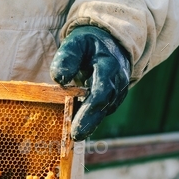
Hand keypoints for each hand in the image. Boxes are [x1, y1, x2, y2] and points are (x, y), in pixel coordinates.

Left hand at [50, 26, 130, 140]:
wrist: (110, 42)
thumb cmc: (88, 44)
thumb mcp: (75, 43)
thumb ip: (67, 58)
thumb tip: (60, 78)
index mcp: (109, 65)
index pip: (100, 92)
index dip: (88, 111)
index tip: (76, 126)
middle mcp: (118, 80)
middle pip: (104, 105)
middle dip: (90, 122)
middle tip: (75, 136)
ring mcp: (118, 90)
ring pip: (104, 110)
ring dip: (90, 123)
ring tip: (74, 135)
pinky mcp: (113, 98)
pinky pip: (102, 110)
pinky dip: (91, 119)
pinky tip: (78, 126)